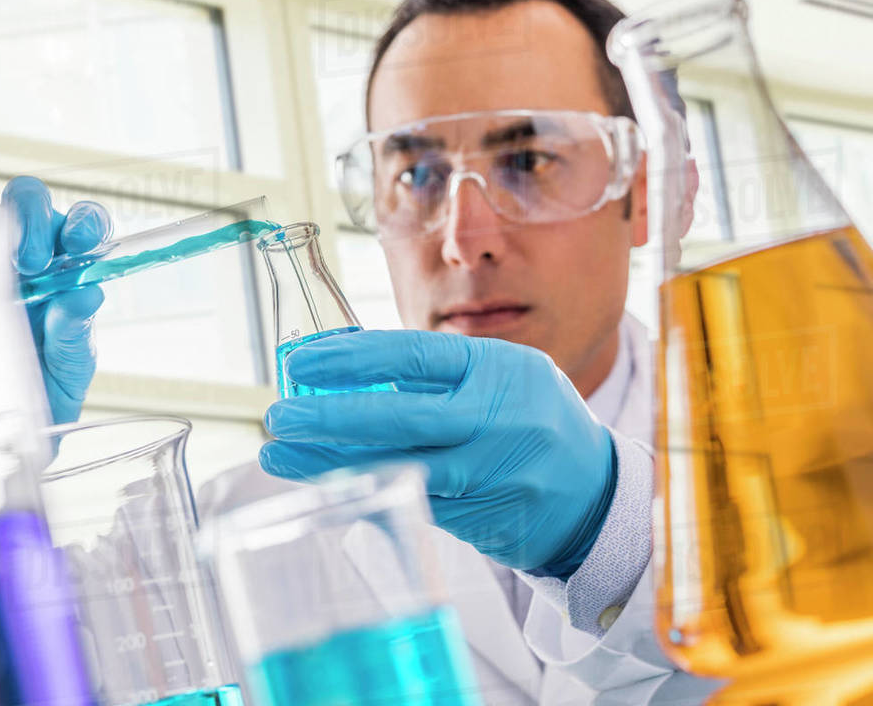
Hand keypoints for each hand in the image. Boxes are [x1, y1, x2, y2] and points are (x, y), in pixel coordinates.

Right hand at [0, 176, 111, 425]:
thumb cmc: (30, 393)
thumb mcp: (64, 372)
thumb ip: (74, 335)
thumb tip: (86, 295)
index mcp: (64, 271)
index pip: (80, 226)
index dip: (83, 222)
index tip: (80, 242)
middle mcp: (20, 252)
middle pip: (28, 200)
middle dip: (34, 216)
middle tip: (33, 264)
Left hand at [260, 330, 617, 574]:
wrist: (594, 493)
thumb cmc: (533, 418)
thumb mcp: (503, 375)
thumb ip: (439, 372)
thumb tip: (348, 363)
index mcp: (500, 369)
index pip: (414, 355)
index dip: (352, 357)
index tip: (301, 360)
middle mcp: (496, 419)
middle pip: (400, 417)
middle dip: (330, 417)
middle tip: (279, 415)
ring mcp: (489, 473)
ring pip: (396, 466)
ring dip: (331, 463)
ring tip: (278, 456)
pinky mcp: (479, 517)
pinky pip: (408, 498)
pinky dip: (362, 488)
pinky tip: (325, 483)